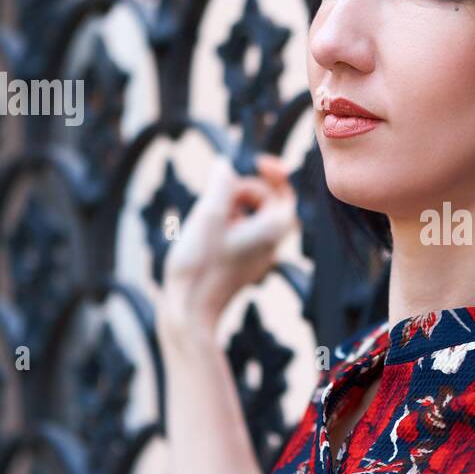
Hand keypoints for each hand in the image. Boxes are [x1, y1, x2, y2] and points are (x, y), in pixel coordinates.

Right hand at [161, 151, 296, 332]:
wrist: (190, 311)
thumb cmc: (201, 264)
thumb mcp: (209, 214)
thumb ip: (221, 184)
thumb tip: (224, 164)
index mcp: (275, 228)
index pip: (285, 191)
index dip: (272, 173)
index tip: (256, 162)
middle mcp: (273, 243)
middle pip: (264, 201)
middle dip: (240, 192)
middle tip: (215, 199)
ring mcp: (258, 255)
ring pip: (249, 216)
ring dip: (229, 207)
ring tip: (206, 218)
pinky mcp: (242, 264)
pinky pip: (239, 233)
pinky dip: (224, 225)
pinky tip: (204, 235)